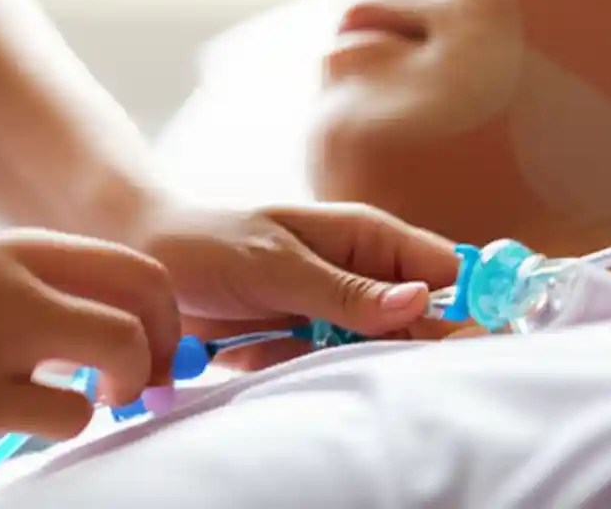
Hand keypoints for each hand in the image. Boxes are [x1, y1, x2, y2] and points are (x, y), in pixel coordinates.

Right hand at [0, 230, 177, 439]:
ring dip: (114, 395)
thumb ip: (44, 296)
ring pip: (119, 363)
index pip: (140, 269)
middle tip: (139, 385)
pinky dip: (62, 426)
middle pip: (147, 309)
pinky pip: (64, 418)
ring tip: (76, 402)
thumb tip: (114, 339)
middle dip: (162, 353)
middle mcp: (22, 283)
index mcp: (26, 249)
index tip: (152, 348)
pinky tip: (24, 418)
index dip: (166, 316)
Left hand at [134, 202, 460, 368]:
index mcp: (367, 236)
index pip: (444, 269)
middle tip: (370, 359)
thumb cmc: (209, 244)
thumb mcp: (277, 266)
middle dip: (406, 346)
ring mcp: (335, 311)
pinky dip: (307, 373)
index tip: (466, 344)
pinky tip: (267, 356)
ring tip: (295, 346)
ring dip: (350, 362)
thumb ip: (347, 290)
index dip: (466, 304)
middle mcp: (361, 273)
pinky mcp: (305, 343)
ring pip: (378, 350)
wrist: (144, 262)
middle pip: (420, 320)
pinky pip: (331, 368)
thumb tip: (422, 300)